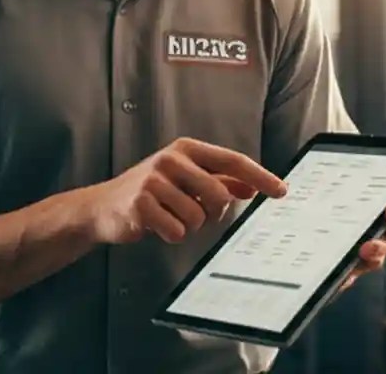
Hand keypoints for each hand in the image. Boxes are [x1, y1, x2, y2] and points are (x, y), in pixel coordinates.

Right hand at [82, 138, 287, 244]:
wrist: (103, 207)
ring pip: (198, 217)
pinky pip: (177, 231)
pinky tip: (156, 225)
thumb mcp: (185, 179)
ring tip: (169, 217)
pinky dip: (172, 235)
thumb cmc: (150, 192)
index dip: (260, 176)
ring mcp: (155, 180)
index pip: (233, 161)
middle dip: (214, 213)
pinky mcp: (142, 203)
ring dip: (189, 226)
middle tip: (197, 214)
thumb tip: (251, 187)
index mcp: (186, 149)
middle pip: (220, 195)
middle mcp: (172, 159)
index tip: (282, 190)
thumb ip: (218, 181)